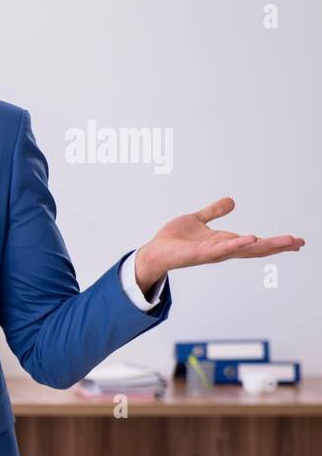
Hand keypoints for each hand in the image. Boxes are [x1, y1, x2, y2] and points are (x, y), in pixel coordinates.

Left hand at [134, 197, 304, 292]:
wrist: (154, 251)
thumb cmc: (174, 239)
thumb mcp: (197, 219)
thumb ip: (214, 212)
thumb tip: (232, 201)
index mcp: (225, 242)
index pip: (256, 243)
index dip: (275, 242)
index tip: (297, 242)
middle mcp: (223, 250)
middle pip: (256, 248)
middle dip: (278, 246)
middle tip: (299, 243)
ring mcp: (213, 253)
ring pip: (244, 249)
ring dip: (265, 245)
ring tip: (286, 242)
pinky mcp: (200, 254)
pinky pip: (221, 249)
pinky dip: (236, 244)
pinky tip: (250, 239)